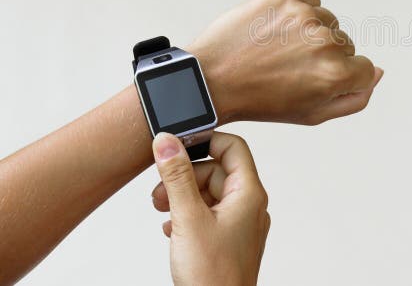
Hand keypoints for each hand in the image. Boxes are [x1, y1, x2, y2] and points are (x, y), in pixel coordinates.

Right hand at [151, 132, 268, 285]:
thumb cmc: (213, 277)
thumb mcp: (188, 218)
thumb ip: (177, 177)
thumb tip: (168, 142)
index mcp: (248, 194)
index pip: (233, 147)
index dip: (206, 141)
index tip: (178, 145)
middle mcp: (249, 206)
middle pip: (216, 171)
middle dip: (185, 175)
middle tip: (160, 189)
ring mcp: (239, 225)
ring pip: (209, 194)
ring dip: (182, 196)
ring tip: (161, 209)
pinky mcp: (227, 241)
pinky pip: (207, 215)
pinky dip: (188, 215)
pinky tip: (171, 228)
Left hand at [189, 0, 383, 125]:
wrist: (211, 78)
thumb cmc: (258, 100)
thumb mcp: (312, 114)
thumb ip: (354, 98)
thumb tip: (378, 72)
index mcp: (335, 75)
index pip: (364, 68)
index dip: (340, 77)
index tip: (314, 79)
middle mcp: (324, 42)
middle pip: (346, 44)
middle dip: (324, 55)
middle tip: (289, 67)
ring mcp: (304, 15)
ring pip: (327, 21)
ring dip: (310, 32)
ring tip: (279, 49)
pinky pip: (310, 0)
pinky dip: (297, 12)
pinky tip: (275, 31)